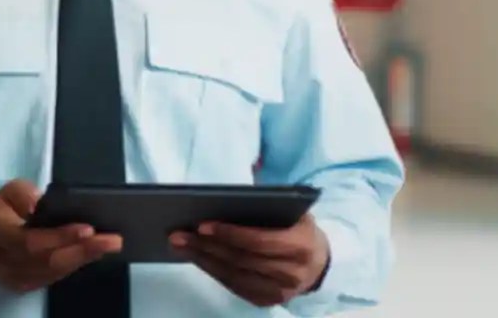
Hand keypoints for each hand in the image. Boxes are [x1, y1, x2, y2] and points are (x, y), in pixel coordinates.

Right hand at [0, 179, 123, 293]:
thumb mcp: (6, 191)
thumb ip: (23, 194)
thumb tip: (44, 204)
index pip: (30, 241)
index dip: (60, 237)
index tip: (88, 229)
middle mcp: (4, 261)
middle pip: (48, 261)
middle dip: (82, 251)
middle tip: (112, 240)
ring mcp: (14, 278)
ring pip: (54, 271)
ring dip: (84, 258)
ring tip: (109, 245)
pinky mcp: (24, 286)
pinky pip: (54, 276)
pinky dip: (75, 264)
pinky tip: (92, 253)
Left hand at [169, 213, 329, 307]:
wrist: (319, 263)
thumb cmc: (298, 228)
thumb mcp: (293, 211)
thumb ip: (268, 203)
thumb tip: (225, 197)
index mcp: (301, 246)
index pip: (259, 242)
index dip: (229, 234)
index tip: (202, 225)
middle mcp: (292, 273)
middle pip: (240, 259)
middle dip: (206, 246)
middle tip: (179, 234)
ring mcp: (280, 292)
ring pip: (234, 275)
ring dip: (203, 259)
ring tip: (180, 244)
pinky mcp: (268, 301)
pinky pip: (234, 286)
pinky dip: (212, 271)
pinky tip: (196, 257)